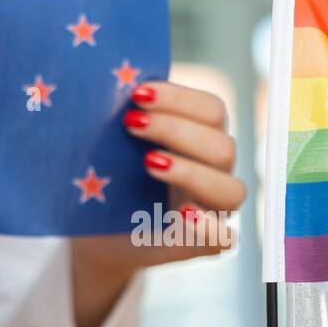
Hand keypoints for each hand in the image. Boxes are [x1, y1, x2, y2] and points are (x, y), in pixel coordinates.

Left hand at [70, 81, 244, 326]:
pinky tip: (181, 213)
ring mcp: (211, 210)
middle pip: (223, 146)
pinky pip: (223, 239)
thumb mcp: (112, 146)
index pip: (212, 110)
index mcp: (200, 139)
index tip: (137, 93)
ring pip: (232, 190)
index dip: (180, 98)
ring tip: (149, 163)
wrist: (96, 231)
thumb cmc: (107, 179)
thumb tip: (112, 82)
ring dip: (191, 172)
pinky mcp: (198, 245)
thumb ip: (125, 119)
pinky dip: (207, 226)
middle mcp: (214, 173)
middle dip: (176, 130)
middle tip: (130, 125)